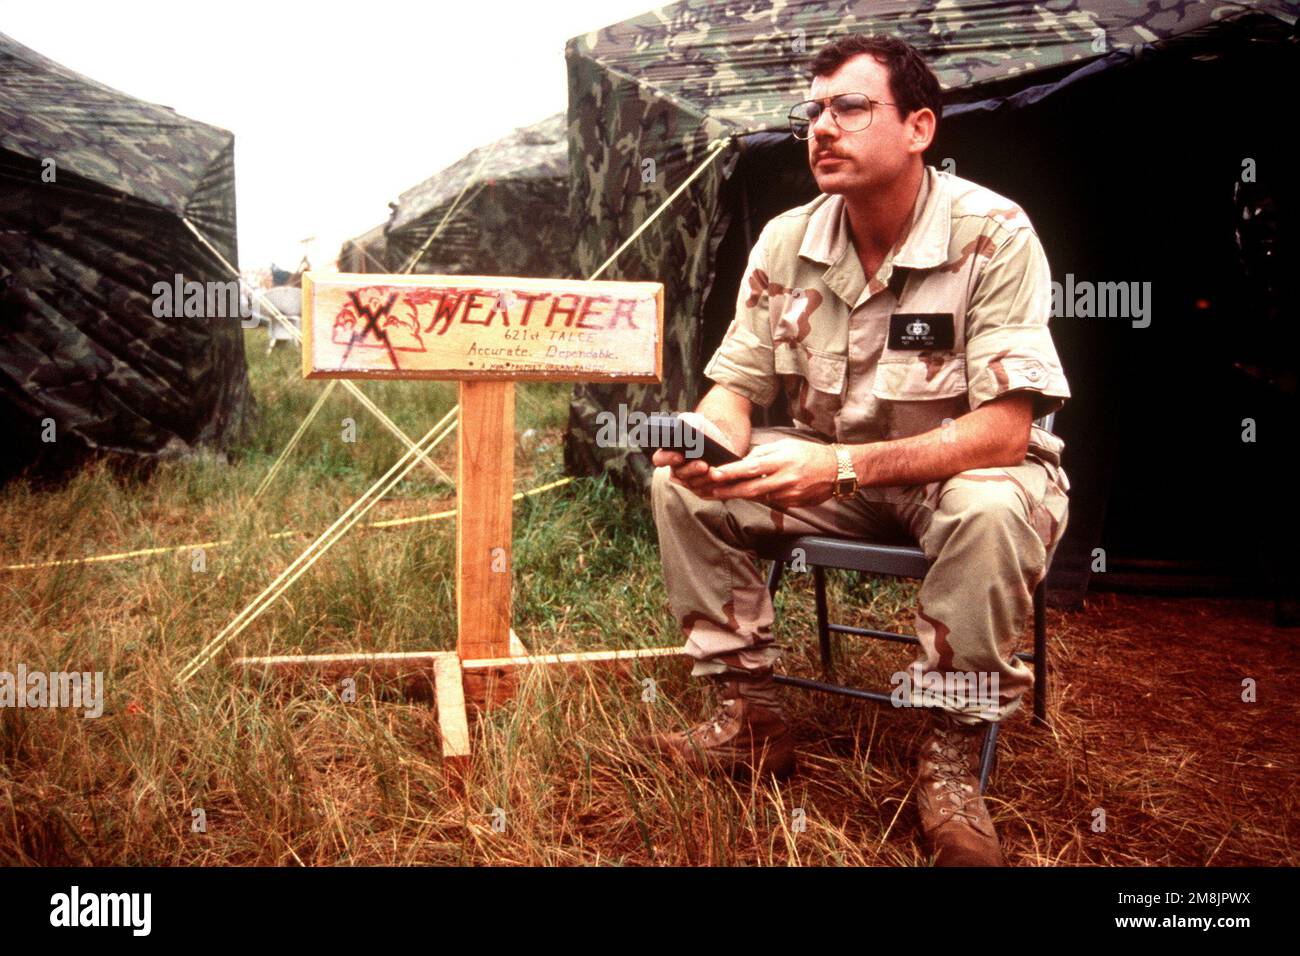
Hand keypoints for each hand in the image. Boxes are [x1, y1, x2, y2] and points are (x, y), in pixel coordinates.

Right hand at [651, 412, 741, 495]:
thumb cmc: (703, 431)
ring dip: (704, 479)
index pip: (659, 459)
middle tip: (703, 465)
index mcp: (668, 454)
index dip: (667, 459)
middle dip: (691, 470)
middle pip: (679, 474)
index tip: (679, 455)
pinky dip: (714, 485)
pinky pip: (706, 491)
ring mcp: (689, 482)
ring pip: (693, 484)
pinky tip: (721, 478)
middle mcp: (676, 470)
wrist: (721, 443)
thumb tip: (692, 430)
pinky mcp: (702, 489)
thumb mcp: (695, 421)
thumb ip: (688, 421)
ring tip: (714, 471)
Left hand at [705, 439, 839, 507]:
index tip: (715, 474)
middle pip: (751, 488)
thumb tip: (743, 461)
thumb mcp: (786, 446)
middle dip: (729, 491)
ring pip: (759, 497)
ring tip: (724, 493)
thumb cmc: (809, 454)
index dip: (731, 473)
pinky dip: (760, 497)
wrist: (836, 470)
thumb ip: (763, 453)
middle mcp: (784, 479)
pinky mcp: (793, 503)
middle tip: (711, 491)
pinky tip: (750, 494)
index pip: (751, 468)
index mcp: (781, 461)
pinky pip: (771, 501)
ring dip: (742, 495)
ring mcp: (789, 494)